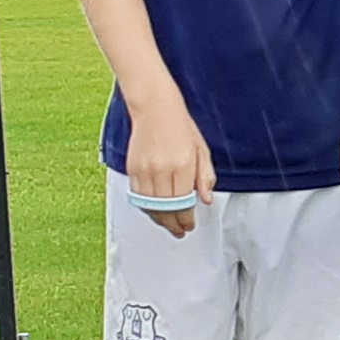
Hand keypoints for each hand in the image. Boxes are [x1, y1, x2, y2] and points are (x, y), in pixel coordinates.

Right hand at [125, 102, 217, 237]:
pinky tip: (154, 211)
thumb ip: (205, 177)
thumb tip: (206, 200)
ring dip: (159, 219)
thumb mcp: (202, 150)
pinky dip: (146, 208)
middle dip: (174, 224)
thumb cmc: (180, 127)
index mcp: (183, 165)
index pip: (184, 203)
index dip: (186, 219)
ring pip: (150, 206)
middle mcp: (163, 169)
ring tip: (168, 224)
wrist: (155, 109)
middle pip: (166, 208)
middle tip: (180, 230)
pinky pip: (138, 197)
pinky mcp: (133, 168)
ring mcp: (145, 169)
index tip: (189, 225)